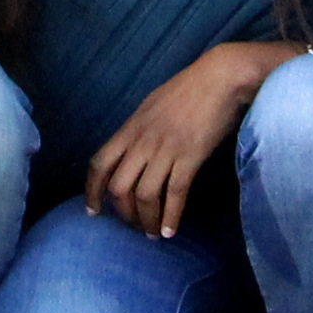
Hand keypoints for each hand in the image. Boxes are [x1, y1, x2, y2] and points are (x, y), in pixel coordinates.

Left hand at [81, 45, 261, 236]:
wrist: (219, 77)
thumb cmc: (188, 89)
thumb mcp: (152, 106)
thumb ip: (138, 130)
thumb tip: (132, 151)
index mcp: (130, 128)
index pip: (99, 163)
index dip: (92, 191)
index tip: (93, 211)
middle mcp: (142, 141)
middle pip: (119, 187)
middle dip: (123, 213)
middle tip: (132, 226)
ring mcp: (165, 149)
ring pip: (145, 195)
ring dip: (146, 221)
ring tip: (152, 234)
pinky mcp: (189, 156)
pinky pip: (175, 194)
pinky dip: (171, 217)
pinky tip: (170, 231)